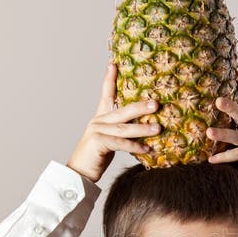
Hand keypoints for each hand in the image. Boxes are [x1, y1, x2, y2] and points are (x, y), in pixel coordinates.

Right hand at [66, 63, 158, 182]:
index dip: (110, 78)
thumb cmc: (97, 156)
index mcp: (100, 117)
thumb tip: (146, 128)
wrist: (79, 173)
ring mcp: (97, 131)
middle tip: (156, 103)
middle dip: (140, 106)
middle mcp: (98, 121)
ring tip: (158, 128)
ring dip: (142, 128)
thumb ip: (123, 131)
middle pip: (122, 109)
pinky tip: (147, 150)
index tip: (114, 64)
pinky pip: (120, 143)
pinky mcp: (98, 143)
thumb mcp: (111, 140)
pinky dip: (135, 147)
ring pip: (124, 128)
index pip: (106, 94)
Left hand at [207, 70, 237, 196]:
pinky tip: (211, 160)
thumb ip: (226, 139)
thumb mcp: (237, 147)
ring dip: (222, 134)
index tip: (237, 72)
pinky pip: (236, 155)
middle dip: (229, 105)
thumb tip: (203, 130)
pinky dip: (223, 157)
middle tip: (217, 99)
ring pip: (236, 135)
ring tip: (208, 132)